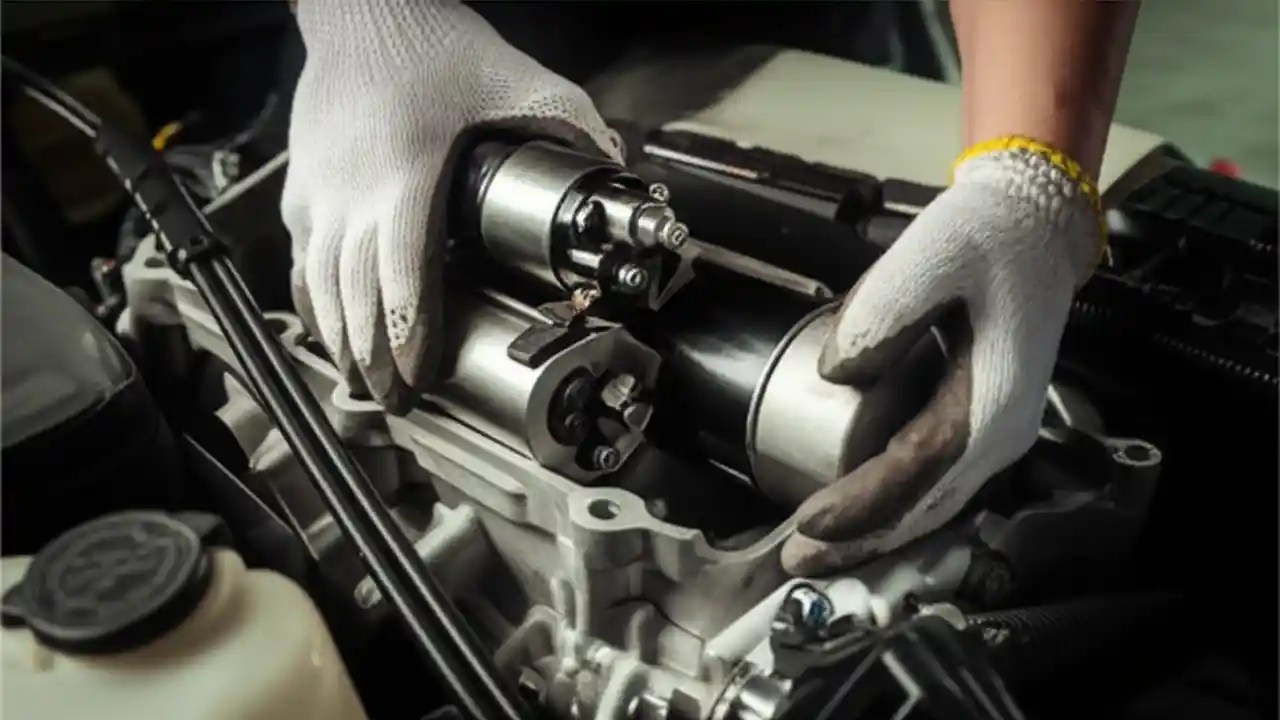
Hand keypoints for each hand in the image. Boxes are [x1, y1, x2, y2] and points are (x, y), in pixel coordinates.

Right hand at [283, 0, 621, 412]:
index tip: (420, 380)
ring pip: (321, 291)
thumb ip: (576, 131)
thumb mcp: (522, 82)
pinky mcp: (302, 192)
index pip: (405, 281)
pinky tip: (330, 333)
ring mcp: (319, 196)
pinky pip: (304, 264)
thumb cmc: (435, 46)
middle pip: (357, 302)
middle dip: (377, 362)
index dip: (411, 341)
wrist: (363, 13)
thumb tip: (617, 175)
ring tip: (365, 385)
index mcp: (407, 176)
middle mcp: (352, 196)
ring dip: (343, 344)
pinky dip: (315, 306)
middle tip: (399, 403)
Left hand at [781, 140, 1103, 575]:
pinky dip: (899, 511)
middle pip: (928, 507)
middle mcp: (1003, 430)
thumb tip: (837, 370)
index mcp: (990, 396)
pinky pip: (941, 486)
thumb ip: (880, 315)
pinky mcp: (986, 425)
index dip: (863, 501)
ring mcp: (1000, 433)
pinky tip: (864, 519)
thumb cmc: (984, 240)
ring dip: (879, 534)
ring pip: (936, 505)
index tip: (809, 520)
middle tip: (801, 561)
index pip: (918, 468)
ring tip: (821, 553)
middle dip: (862, 541)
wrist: (1035, 231)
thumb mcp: (928, 257)